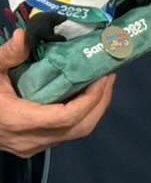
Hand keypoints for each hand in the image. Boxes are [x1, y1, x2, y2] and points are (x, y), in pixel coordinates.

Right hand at [0, 30, 114, 157]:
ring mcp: (31, 147)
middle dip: (101, 102)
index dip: (92, 98)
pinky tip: (82, 94)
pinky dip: (81, 115)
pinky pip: (65, 134)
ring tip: (101, 83)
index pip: (67, 117)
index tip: (104, 76)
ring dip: (94, 109)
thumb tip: (24, 36)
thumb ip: (7, 56)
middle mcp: (30, 140)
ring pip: (75, 133)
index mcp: (19, 121)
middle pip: (80, 128)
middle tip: (109, 76)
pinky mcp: (32, 146)